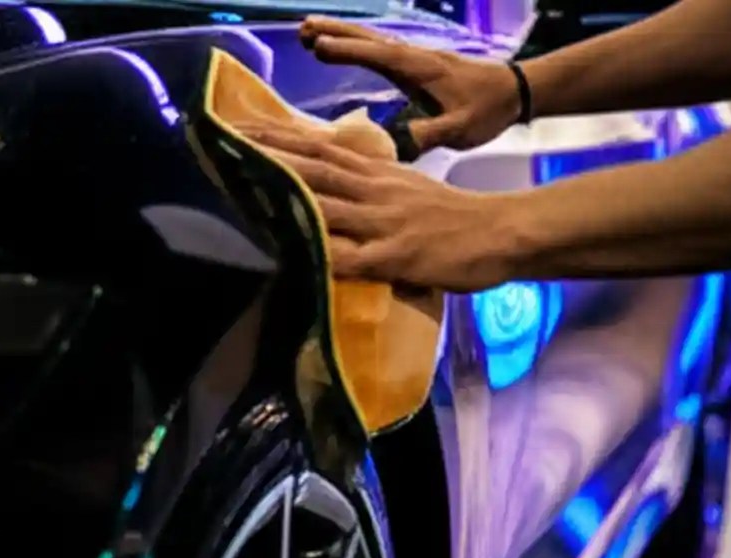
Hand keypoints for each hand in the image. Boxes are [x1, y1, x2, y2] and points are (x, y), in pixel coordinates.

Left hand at [239, 123, 523, 292]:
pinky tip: (296, 255)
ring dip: (286, 198)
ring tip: (246, 189)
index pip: (321, 147)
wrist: (499, 231)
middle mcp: (376, 191)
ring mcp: (385, 224)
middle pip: (314, 168)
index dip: (281, 136)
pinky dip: (323, 255)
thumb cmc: (451, 214)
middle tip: (230, 144)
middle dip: (270, 156)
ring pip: (327, 207)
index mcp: (378, 172)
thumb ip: (369, 184)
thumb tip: (329, 183)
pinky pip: (353, 258)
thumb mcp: (406, 187)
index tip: (243, 126)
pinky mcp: (397, 257)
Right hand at [298, 16, 521, 153]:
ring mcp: (414, 57)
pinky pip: (379, 47)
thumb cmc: (487, 110)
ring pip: (372, 40)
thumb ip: (429, 135)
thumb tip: (396, 146)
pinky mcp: (416, 62)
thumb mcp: (460, 129)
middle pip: (369, 39)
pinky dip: (357, 43)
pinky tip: (345, 45)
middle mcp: (413, 57)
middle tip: (302, 29)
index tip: (318, 46)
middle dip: (335, 33)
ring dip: (342, 33)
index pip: (378, 55)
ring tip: (309, 31)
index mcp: (420, 69)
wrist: (513, 91)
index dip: (348, 50)